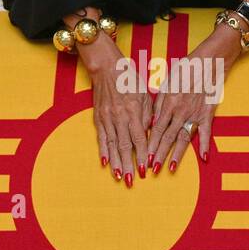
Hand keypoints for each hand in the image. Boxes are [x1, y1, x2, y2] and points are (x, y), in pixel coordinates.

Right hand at [82, 33, 150, 186]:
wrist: (107, 69)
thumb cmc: (130, 80)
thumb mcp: (145, 95)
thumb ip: (148, 116)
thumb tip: (149, 135)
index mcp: (134, 111)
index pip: (140, 139)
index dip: (143, 156)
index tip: (146, 169)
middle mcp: (120, 117)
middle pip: (125, 146)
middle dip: (129, 165)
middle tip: (132, 181)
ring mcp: (107, 118)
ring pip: (112, 145)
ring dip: (116, 162)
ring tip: (119, 176)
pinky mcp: (98, 118)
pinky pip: (101, 138)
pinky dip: (103, 151)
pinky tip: (105, 162)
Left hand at [147, 24, 242, 173]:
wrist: (209, 60)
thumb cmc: (186, 68)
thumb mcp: (167, 82)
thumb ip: (159, 103)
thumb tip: (152, 122)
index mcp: (168, 103)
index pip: (156, 129)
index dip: (149, 144)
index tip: (143, 156)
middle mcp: (180, 111)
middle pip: (167, 137)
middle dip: (158, 154)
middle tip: (151, 169)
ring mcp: (194, 113)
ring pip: (183, 138)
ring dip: (176, 154)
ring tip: (169, 168)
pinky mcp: (208, 113)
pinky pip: (206, 132)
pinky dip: (205, 145)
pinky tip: (204, 158)